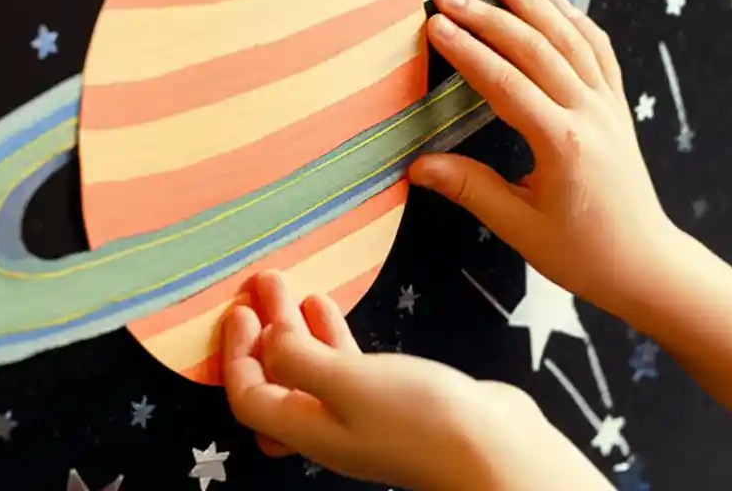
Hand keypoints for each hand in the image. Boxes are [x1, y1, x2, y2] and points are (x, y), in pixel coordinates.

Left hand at [222, 271, 607, 490]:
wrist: (496, 450)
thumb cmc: (422, 420)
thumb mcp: (348, 381)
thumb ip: (300, 359)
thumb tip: (266, 341)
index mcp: (308, 429)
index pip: (250, 394)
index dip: (236, 353)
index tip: (240, 307)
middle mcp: (328, 426)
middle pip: (278, 378)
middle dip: (265, 329)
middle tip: (263, 281)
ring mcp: (361, 415)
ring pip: (312, 368)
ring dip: (297, 328)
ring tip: (293, 287)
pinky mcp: (393, 400)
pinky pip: (346, 365)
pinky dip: (332, 335)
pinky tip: (329, 307)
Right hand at [410, 0, 690, 311]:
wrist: (645, 264)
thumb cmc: (582, 253)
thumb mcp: (520, 228)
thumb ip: (471, 189)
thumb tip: (417, 165)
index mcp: (562, 144)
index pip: (505, 84)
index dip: (467, 51)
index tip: (435, 24)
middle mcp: (589, 115)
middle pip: (535, 49)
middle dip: (489, 14)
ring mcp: (609, 106)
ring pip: (569, 38)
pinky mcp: (618, 107)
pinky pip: (598, 50)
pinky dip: (575, 18)